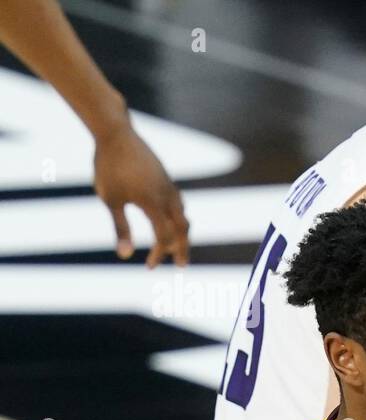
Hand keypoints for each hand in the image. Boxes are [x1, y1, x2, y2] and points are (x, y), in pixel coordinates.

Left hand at [93, 120, 189, 266]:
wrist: (116, 133)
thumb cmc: (109, 167)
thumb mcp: (111, 200)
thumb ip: (120, 228)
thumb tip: (124, 255)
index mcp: (154, 204)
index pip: (163, 237)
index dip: (157, 254)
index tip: (148, 267)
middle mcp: (167, 196)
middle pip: (182, 230)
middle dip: (181, 249)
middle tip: (181, 266)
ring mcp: (169, 187)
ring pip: (183, 216)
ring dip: (181, 234)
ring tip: (177, 246)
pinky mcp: (167, 179)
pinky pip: (179, 204)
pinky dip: (178, 219)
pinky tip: (171, 221)